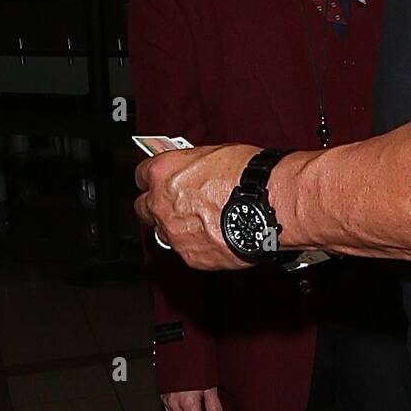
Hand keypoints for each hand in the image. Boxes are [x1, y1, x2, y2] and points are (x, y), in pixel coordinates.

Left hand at [134, 143, 262, 270]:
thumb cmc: (248, 175)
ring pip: (164, 232)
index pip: (141, 175)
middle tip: (176, 202)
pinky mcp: (191, 256)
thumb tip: (193, 172)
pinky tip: (217, 234)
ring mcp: (174, 233)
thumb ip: (192, 167)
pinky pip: (186, 250)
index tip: (161, 180)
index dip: (153, 178)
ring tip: (203, 221)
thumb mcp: (215, 153)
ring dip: (177, 227)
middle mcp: (162, 204)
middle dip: (156, 205)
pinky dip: (198, 244)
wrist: (268, 204)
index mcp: (164, 172)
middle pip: (143, 207)